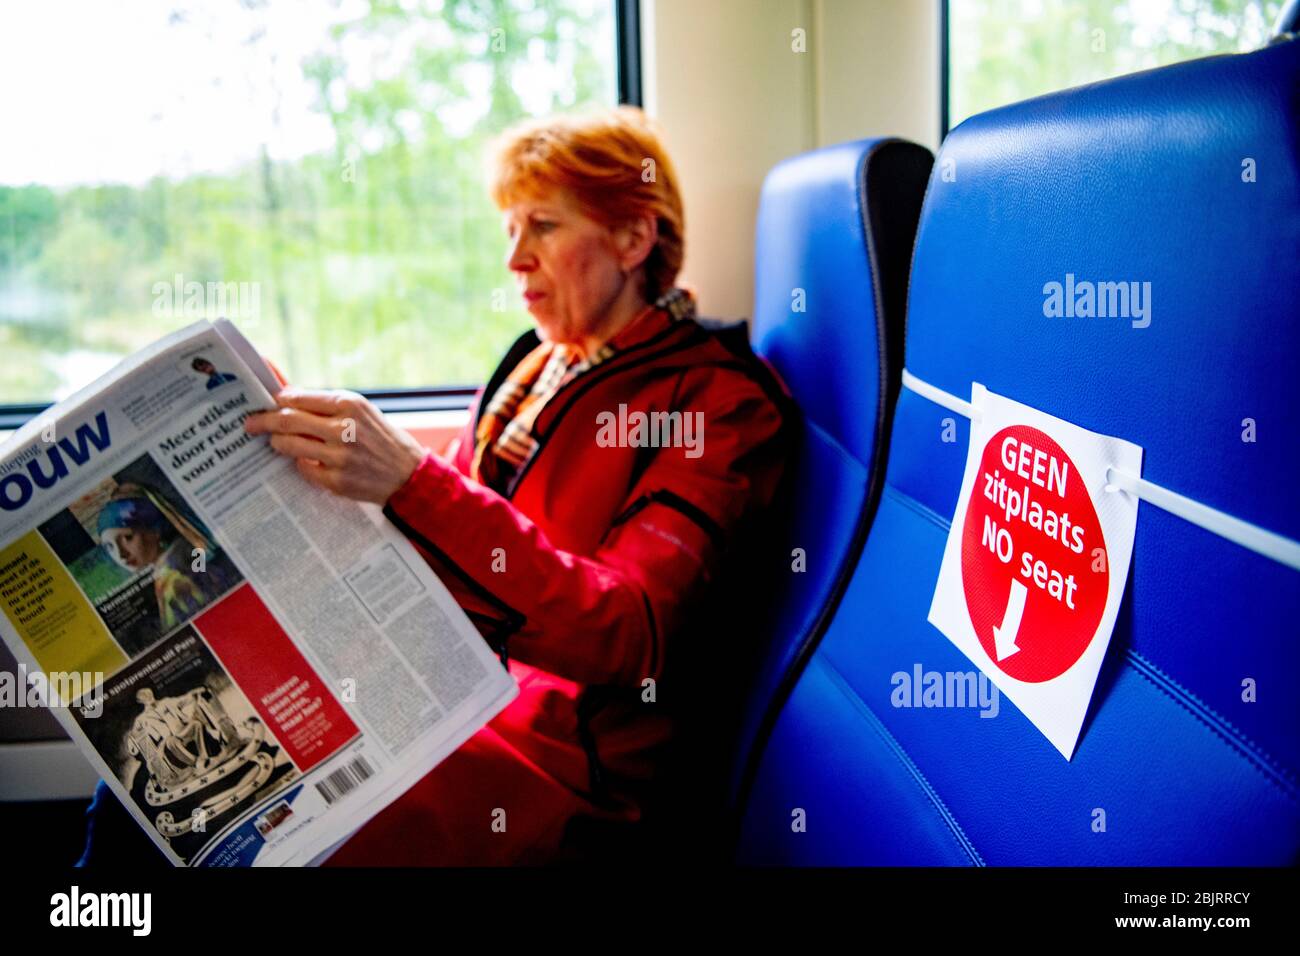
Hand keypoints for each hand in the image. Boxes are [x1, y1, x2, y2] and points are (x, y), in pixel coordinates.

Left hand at [244, 388, 427, 504]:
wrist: (409, 474)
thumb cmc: (383, 439)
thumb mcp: (363, 411)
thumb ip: (329, 405)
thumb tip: (289, 398)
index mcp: (350, 405)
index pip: (299, 398)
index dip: (277, 401)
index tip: (267, 403)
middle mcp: (344, 428)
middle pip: (287, 421)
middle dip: (263, 421)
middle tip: (250, 424)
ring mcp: (339, 456)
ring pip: (289, 445)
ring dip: (277, 443)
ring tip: (275, 443)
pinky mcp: (337, 480)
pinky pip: (303, 468)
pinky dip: (301, 463)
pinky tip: (306, 461)